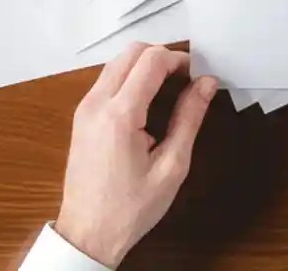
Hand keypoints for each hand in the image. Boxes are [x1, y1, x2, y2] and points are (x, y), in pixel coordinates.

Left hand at [54, 43, 217, 267]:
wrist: (87, 234)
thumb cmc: (132, 207)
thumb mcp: (171, 166)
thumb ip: (189, 119)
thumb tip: (206, 83)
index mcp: (119, 115)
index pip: (151, 61)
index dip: (179, 60)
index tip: (198, 75)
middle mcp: (96, 103)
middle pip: (131, 52)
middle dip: (162, 57)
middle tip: (185, 79)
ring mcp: (84, 108)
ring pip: (117, 63)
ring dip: (145, 66)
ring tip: (170, 90)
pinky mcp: (81, 117)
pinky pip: (107, 80)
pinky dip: (130, 78)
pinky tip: (148, 103)